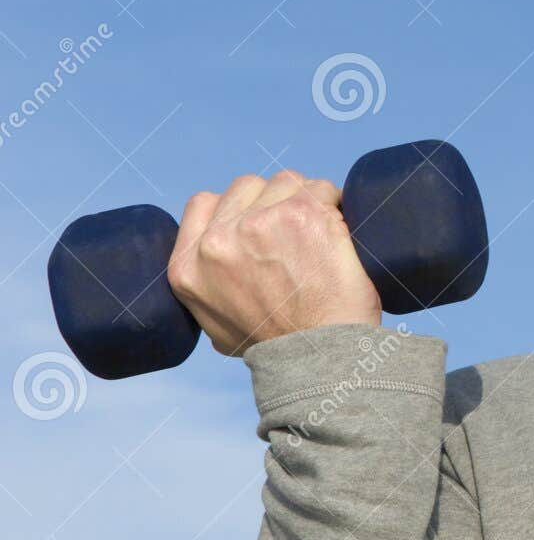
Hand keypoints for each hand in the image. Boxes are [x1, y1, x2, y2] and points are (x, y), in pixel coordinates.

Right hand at [167, 169, 381, 355]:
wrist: (322, 357)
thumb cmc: (280, 348)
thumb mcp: (217, 324)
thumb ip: (209, 288)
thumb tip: (218, 266)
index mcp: (187, 267)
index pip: (203, 202)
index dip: (235, 206)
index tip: (259, 219)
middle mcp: (218, 241)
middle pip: (248, 186)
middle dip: (273, 200)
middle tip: (297, 232)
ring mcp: (259, 222)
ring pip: (286, 182)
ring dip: (306, 199)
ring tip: (320, 234)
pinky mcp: (303, 214)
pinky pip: (322, 189)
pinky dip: (335, 203)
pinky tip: (340, 229)